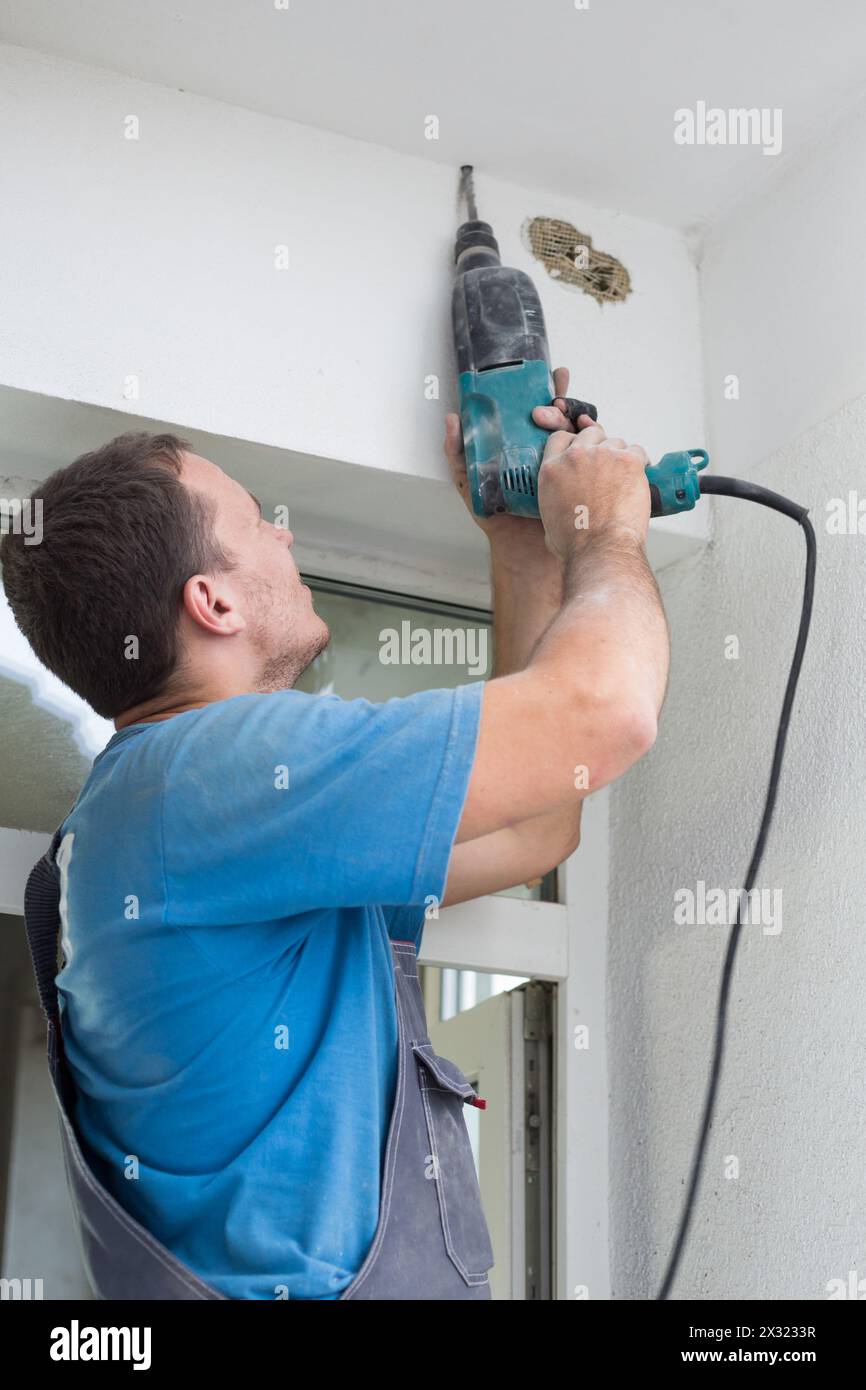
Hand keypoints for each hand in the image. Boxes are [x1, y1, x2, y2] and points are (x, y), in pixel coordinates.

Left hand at [443, 366, 597, 543]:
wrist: (521, 550)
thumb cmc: (495, 517)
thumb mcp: (469, 483)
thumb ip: (458, 454)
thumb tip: (452, 419)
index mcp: (522, 444)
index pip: (537, 410)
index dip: (545, 390)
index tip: (550, 376)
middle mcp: (545, 449)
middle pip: (559, 416)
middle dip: (560, 404)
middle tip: (550, 407)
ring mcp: (563, 464)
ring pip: (577, 432)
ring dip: (579, 417)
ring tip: (577, 415)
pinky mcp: (578, 479)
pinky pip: (588, 456)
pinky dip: (594, 439)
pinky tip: (592, 431)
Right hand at [537, 422, 650, 562]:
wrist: (599, 550)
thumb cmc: (576, 544)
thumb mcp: (549, 519)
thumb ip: (554, 498)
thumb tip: (563, 504)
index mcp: (552, 469)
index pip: (561, 438)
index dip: (574, 443)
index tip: (584, 452)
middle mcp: (575, 456)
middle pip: (591, 433)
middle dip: (599, 446)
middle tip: (608, 466)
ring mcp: (603, 455)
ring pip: (616, 442)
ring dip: (620, 456)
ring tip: (624, 479)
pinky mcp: (628, 461)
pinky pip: (637, 451)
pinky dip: (639, 462)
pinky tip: (638, 478)